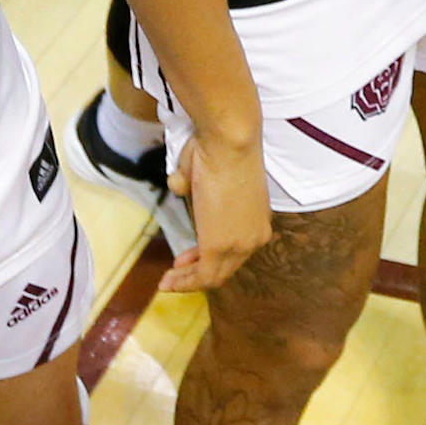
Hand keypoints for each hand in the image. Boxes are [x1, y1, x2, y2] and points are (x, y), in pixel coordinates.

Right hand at [157, 116, 272, 294]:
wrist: (229, 140)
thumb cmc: (218, 146)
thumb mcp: (205, 170)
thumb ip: (193, 184)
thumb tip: (179, 185)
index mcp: (257, 217)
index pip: (235, 247)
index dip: (209, 254)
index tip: (189, 254)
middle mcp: (256, 235)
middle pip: (227, 266)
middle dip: (197, 271)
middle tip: (176, 270)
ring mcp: (240, 243)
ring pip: (215, 275)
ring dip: (188, 281)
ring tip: (168, 283)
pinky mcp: (220, 247)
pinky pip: (202, 276)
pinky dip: (184, 283)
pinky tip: (168, 283)